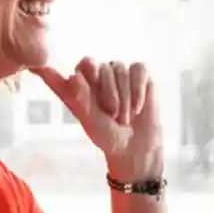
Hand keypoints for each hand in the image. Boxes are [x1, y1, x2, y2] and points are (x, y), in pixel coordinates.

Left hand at [31, 58, 162, 181]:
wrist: (134, 148)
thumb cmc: (106, 135)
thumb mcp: (88, 119)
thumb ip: (79, 96)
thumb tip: (73, 76)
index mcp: (83, 82)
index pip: (83, 64)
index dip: (86, 70)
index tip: (81, 82)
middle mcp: (101, 74)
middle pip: (103, 67)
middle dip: (109, 93)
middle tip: (111, 114)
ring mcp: (121, 73)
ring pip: (121, 69)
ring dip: (125, 97)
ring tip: (125, 117)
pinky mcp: (140, 75)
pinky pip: (139, 70)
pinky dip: (138, 90)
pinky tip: (138, 108)